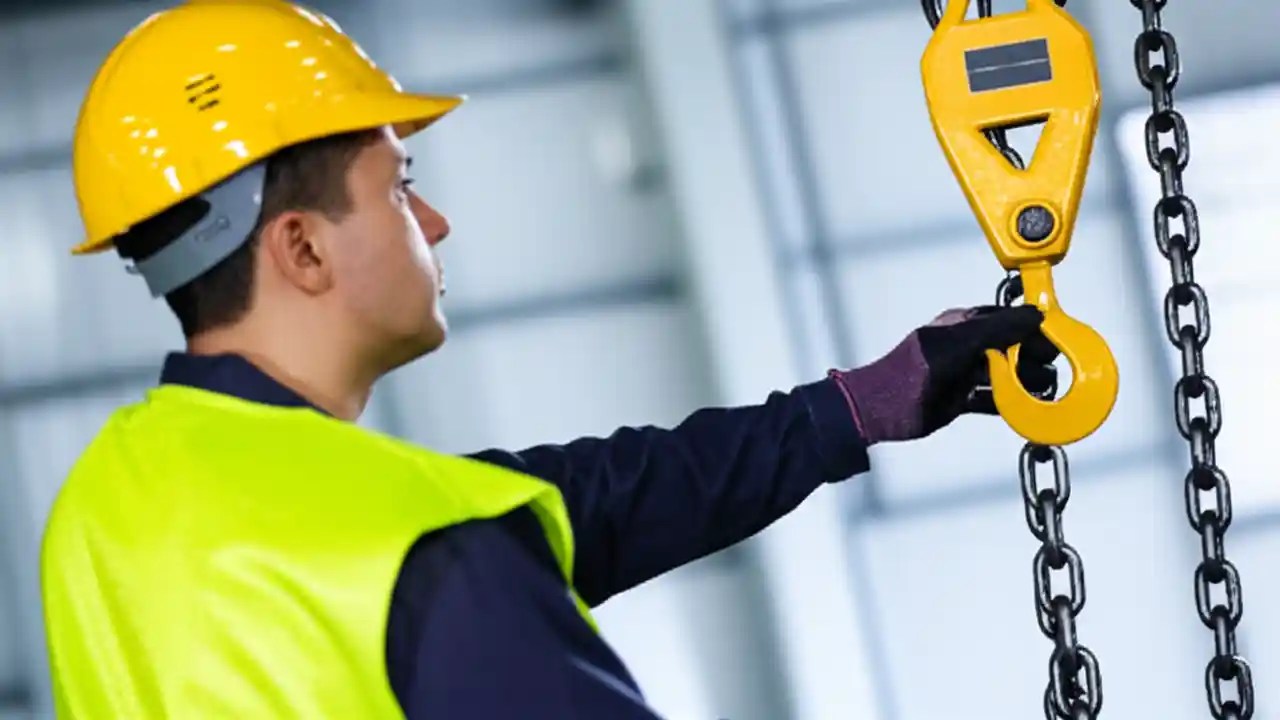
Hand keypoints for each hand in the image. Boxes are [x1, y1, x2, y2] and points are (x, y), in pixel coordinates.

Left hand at [829, 305, 1058, 444]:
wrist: (881, 408)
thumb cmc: (912, 369)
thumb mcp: (957, 344)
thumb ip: (996, 328)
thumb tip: (1034, 315)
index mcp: (961, 325)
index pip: (1005, 320)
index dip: (1030, 328)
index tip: (1055, 338)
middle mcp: (964, 346)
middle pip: (1008, 348)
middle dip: (1031, 357)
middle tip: (1050, 368)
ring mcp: (963, 373)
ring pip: (1003, 375)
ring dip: (1024, 382)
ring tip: (1043, 390)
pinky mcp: (961, 399)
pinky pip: (992, 399)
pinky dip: (1009, 403)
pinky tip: (1025, 408)